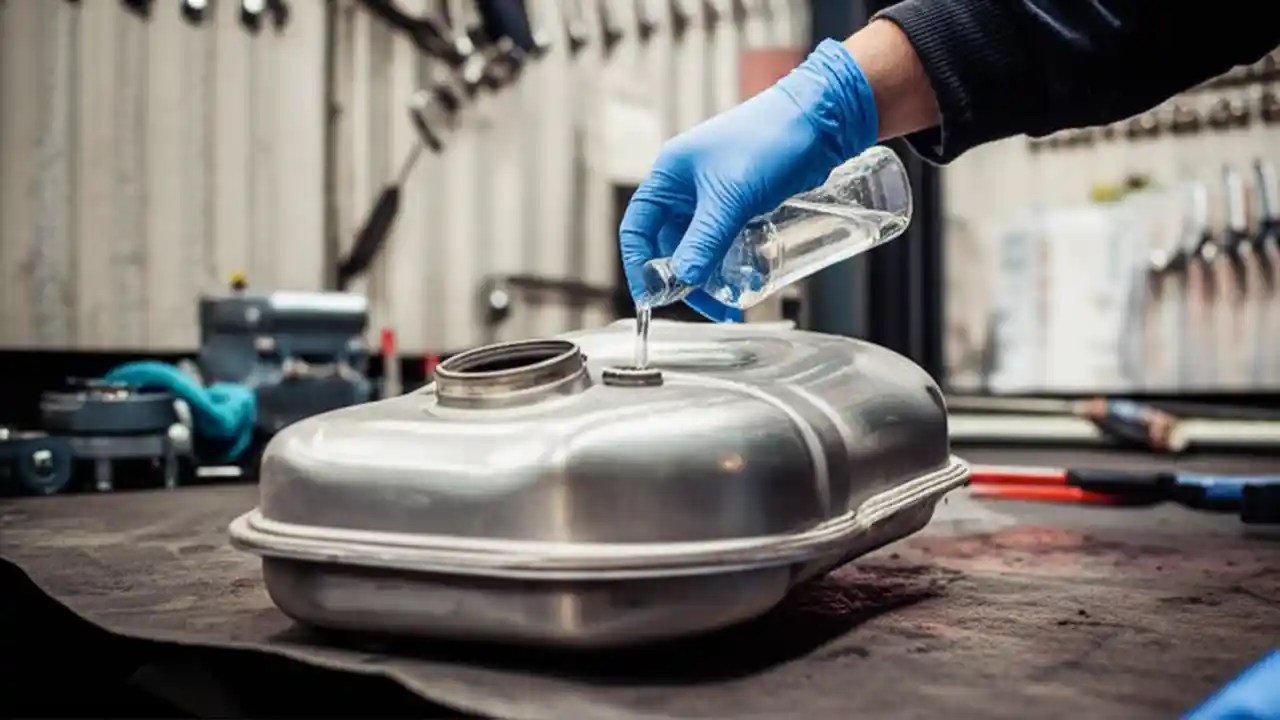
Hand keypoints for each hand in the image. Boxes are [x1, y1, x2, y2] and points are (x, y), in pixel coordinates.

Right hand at [619, 39, 878, 321]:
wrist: (820, 120)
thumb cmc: (769, 141)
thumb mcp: (731, 197)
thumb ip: (706, 240)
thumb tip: (684, 279)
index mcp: (670, 176)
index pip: (638, 228)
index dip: (639, 265)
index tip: (654, 297)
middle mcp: (687, 187)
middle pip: (670, 244)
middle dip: (685, 278)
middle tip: (706, 306)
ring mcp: (714, 196)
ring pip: (700, 246)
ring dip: (711, 275)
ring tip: (732, 301)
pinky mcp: (742, 203)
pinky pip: (726, 241)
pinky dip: (731, 263)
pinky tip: (748, 280)